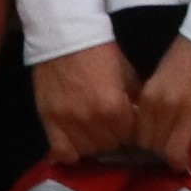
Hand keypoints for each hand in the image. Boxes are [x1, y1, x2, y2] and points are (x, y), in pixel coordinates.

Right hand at [29, 42, 143, 165]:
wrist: (66, 38)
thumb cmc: (101, 53)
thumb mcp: (127, 74)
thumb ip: (135, 101)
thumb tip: (141, 120)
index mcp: (114, 108)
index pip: (129, 137)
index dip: (129, 129)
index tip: (126, 121)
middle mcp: (91, 120)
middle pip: (109, 145)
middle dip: (113, 136)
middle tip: (109, 124)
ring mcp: (68, 122)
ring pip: (87, 151)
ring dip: (93, 143)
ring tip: (92, 130)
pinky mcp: (49, 121)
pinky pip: (62, 152)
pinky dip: (70, 151)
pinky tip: (75, 141)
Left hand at [131, 36, 190, 176]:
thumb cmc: (189, 53)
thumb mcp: (161, 76)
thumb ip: (154, 102)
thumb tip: (154, 129)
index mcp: (150, 96)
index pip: (142, 137)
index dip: (151, 144)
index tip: (161, 144)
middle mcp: (167, 108)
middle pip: (158, 149)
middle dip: (166, 154)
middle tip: (177, 153)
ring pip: (178, 154)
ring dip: (184, 163)